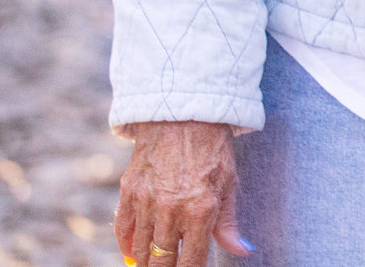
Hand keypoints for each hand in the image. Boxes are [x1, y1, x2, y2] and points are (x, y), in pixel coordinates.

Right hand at [116, 120, 246, 266]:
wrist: (183, 114)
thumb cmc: (212, 148)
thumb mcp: (228, 183)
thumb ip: (229, 223)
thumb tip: (242, 251)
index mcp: (200, 210)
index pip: (190, 262)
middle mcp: (170, 210)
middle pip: (161, 262)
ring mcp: (146, 201)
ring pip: (141, 250)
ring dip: (147, 262)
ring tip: (154, 265)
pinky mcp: (129, 191)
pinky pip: (122, 230)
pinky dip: (127, 246)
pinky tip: (134, 254)